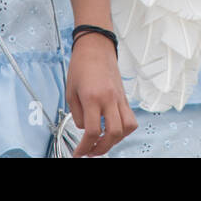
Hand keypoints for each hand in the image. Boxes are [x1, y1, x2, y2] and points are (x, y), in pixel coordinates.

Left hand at [65, 34, 135, 156]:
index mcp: (92, 98)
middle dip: (102, 149)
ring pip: (127, 128)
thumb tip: (84, 128)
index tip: (79, 153)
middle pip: (113, 134)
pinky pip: (130, 118)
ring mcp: (120, 98)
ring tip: (104, 142)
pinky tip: (113, 130)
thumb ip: (77, 114)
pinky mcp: (124, 97)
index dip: (84, 147)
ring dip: (116, 140)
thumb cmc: (81, 65)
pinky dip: (124, 129)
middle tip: (91, 152)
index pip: (92, 131)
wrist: (96, 47)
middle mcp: (109, 99)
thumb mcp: (70, 92)